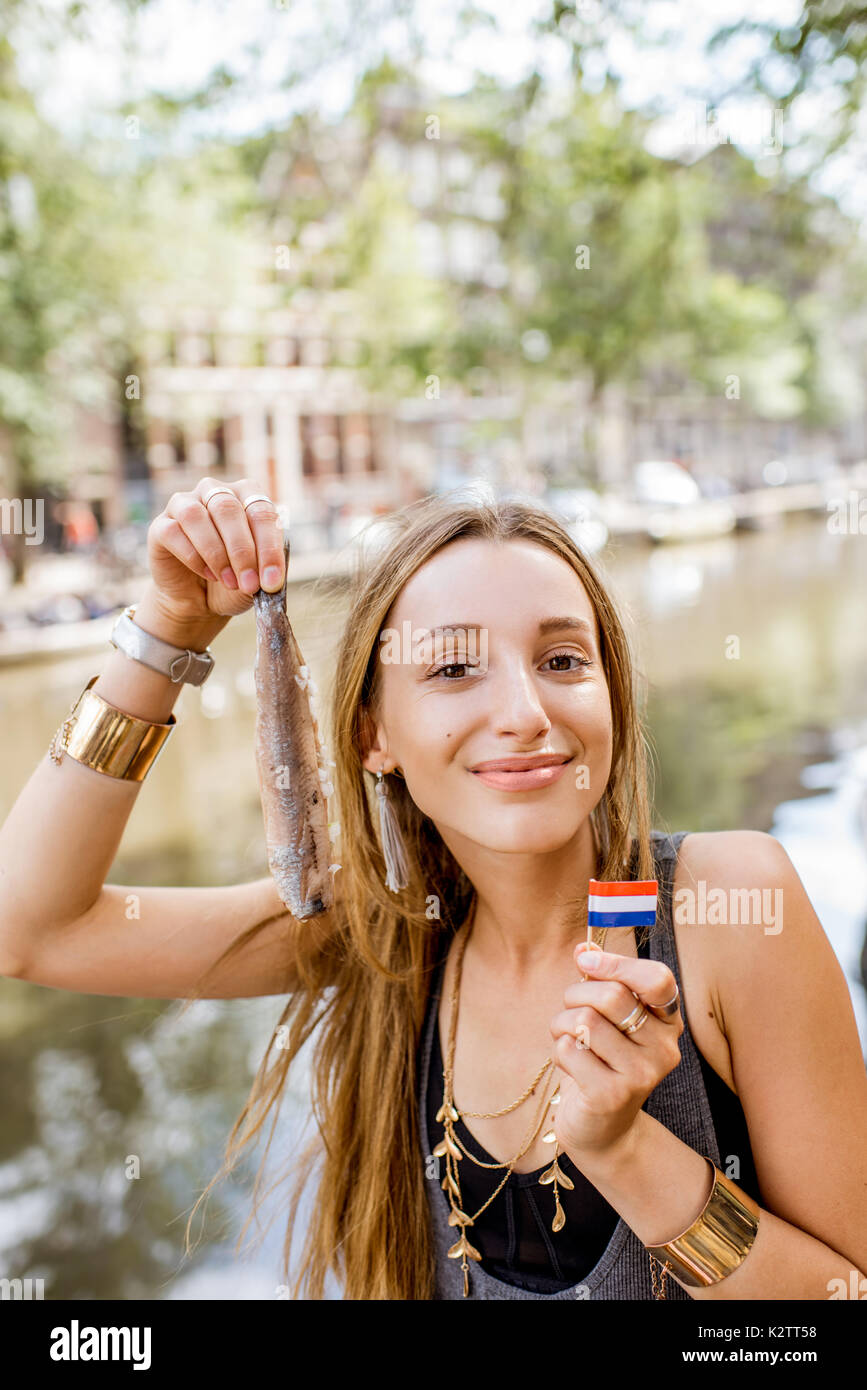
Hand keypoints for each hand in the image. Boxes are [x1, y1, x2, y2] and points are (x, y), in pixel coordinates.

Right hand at [146, 477, 287, 632]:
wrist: (199, 599)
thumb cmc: (234, 581)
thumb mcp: (256, 578)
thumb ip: (264, 571)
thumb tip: (269, 579)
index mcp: (246, 496)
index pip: (261, 511)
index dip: (269, 547)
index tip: (272, 581)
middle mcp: (214, 492)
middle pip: (228, 508)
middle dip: (242, 551)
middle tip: (249, 583)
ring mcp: (184, 505)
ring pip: (196, 515)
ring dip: (216, 552)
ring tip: (229, 581)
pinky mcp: (160, 525)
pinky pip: (173, 532)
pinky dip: (193, 557)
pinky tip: (208, 574)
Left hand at [547, 945, 683, 1160]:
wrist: (603, 1130)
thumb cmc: (602, 1062)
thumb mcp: (605, 1018)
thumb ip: (599, 979)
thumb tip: (584, 947)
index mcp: (667, 1021)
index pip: (658, 979)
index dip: (618, 963)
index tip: (585, 960)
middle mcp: (663, 1048)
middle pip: (612, 996)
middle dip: (576, 994)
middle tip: (569, 1010)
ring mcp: (641, 1074)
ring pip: (585, 1020)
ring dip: (561, 1024)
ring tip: (568, 1039)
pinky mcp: (612, 1095)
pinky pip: (569, 1049)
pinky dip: (559, 1051)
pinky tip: (570, 1067)